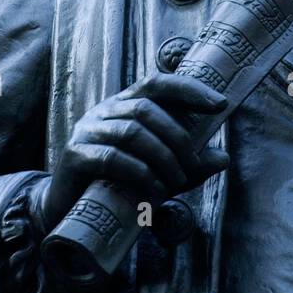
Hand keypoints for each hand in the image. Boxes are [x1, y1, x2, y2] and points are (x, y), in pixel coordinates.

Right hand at [40, 74, 229, 227]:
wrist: (70, 209)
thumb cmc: (118, 185)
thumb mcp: (161, 173)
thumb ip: (189, 166)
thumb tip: (223, 158)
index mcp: (125, 105)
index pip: (158, 83)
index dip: (189, 89)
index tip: (220, 104)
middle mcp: (104, 111)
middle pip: (146, 108)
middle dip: (177, 137)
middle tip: (193, 165)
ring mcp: (87, 131)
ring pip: (131, 132)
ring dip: (162, 157)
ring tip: (176, 181)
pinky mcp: (75, 156)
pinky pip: (110, 157)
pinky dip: (139, 173)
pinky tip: (154, 190)